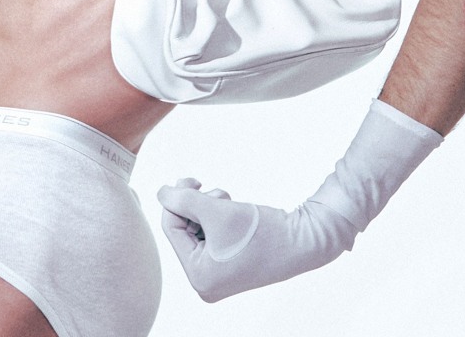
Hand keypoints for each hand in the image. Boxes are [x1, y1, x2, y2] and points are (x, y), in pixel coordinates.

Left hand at [158, 100, 442, 301]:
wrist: (304, 238)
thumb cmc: (263, 230)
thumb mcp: (216, 210)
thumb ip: (182, 199)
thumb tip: (160, 192)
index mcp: (199, 279)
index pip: (171, 228)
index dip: (178, 200)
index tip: (193, 182)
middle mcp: (206, 283)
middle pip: (182, 227)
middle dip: (195, 204)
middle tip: (209, 188)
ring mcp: (219, 275)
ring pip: (196, 226)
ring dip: (207, 206)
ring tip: (227, 200)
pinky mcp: (230, 263)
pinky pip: (210, 232)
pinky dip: (218, 215)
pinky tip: (233, 209)